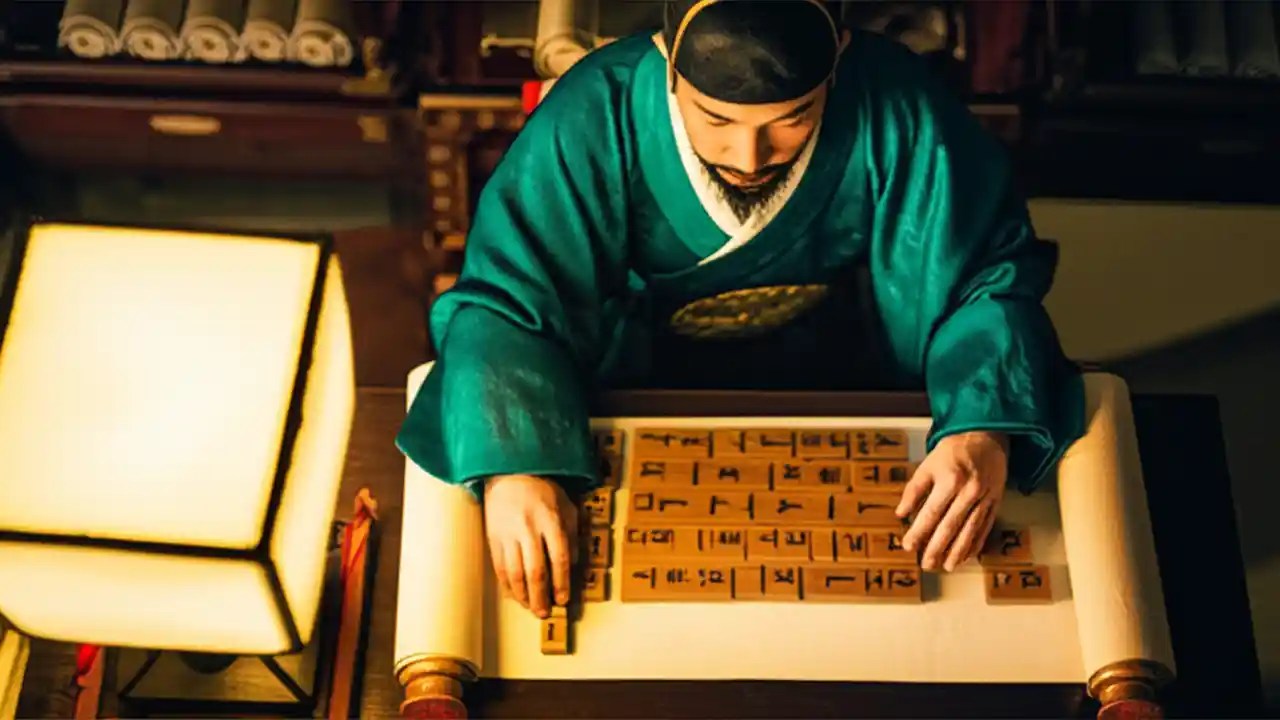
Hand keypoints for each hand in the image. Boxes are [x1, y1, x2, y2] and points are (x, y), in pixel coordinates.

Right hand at [483, 474, 578, 617]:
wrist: (510, 472)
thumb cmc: (543, 490)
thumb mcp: (567, 507)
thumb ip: (572, 534)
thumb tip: (575, 563)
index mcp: (551, 521)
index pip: (559, 559)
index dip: (562, 583)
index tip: (563, 599)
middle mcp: (529, 529)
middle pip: (536, 571)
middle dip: (541, 596)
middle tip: (545, 612)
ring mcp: (509, 534)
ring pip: (515, 573)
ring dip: (523, 595)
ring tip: (530, 607)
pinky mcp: (493, 537)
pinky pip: (499, 567)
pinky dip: (507, 585)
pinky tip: (514, 595)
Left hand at [895, 431, 1008, 571]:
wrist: (985, 437)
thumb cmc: (952, 452)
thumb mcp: (927, 466)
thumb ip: (913, 490)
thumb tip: (901, 514)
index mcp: (949, 480)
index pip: (931, 513)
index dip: (919, 532)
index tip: (909, 546)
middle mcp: (968, 491)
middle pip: (951, 526)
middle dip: (937, 547)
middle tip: (927, 564)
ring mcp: (984, 497)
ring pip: (970, 530)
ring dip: (958, 551)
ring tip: (947, 566)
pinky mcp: (995, 501)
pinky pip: (985, 526)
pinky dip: (976, 543)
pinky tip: (967, 556)